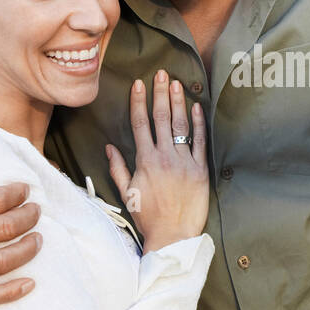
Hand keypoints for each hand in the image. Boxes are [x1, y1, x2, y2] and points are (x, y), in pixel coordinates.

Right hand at [105, 70, 208, 252]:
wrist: (173, 235)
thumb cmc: (147, 216)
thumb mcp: (126, 192)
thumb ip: (117, 167)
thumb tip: (109, 146)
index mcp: (145, 160)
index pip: (140, 123)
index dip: (139, 101)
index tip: (138, 84)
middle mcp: (164, 157)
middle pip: (161, 118)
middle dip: (159, 93)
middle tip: (161, 73)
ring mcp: (184, 162)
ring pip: (180, 125)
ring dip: (178, 102)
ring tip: (176, 83)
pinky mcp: (201, 170)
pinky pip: (200, 142)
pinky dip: (198, 123)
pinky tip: (197, 107)